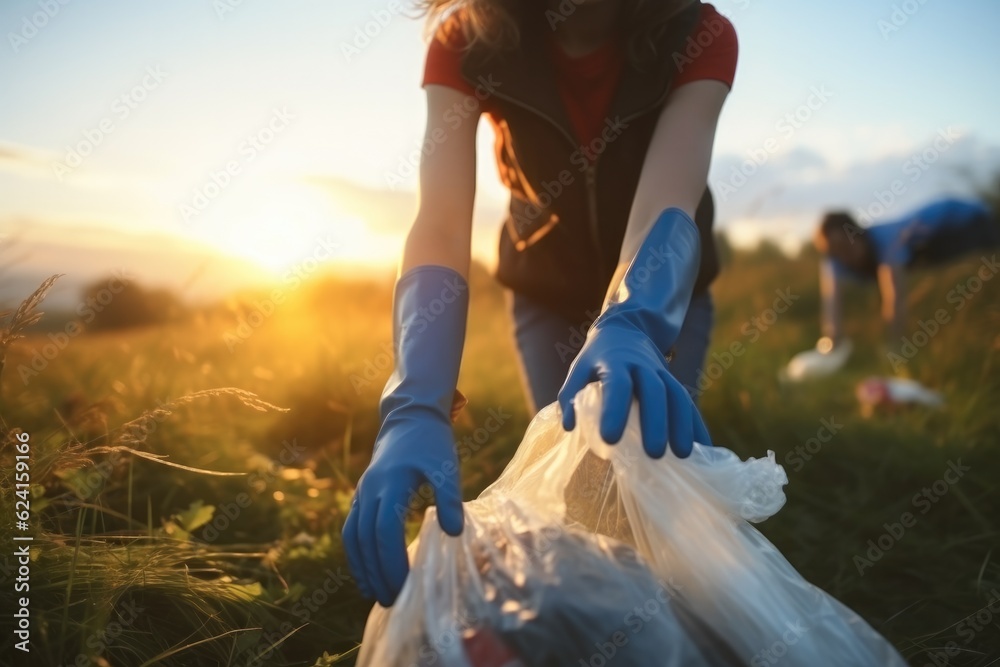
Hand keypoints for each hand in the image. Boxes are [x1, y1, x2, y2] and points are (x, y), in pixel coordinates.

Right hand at [341, 414, 462, 606]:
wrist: (409, 418)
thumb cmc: (432, 443)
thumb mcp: (446, 465)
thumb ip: (449, 497)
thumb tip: (454, 532)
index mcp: (390, 484)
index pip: (384, 531)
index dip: (392, 561)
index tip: (405, 585)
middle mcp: (370, 490)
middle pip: (366, 540)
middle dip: (377, 573)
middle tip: (392, 601)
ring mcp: (362, 493)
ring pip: (353, 537)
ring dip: (362, 568)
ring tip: (376, 595)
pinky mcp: (361, 495)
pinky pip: (352, 530)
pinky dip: (357, 554)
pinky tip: (367, 574)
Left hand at [558, 320, 710, 458]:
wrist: (625, 331)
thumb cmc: (597, 359)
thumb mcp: (579, 370)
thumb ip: (571, 396)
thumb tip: (569, 426)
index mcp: (614, 363)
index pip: (617, 385)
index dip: (615, 410)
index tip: (610, 438)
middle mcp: (642, 366)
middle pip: (654, 391)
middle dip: (655, 422)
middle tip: (655, 453)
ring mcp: (662, 373)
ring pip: (677, 396)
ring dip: (682, 425)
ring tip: (683, 455)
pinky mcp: (674, 382)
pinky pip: (689, 403)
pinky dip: (697, 425)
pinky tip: (704, 448)